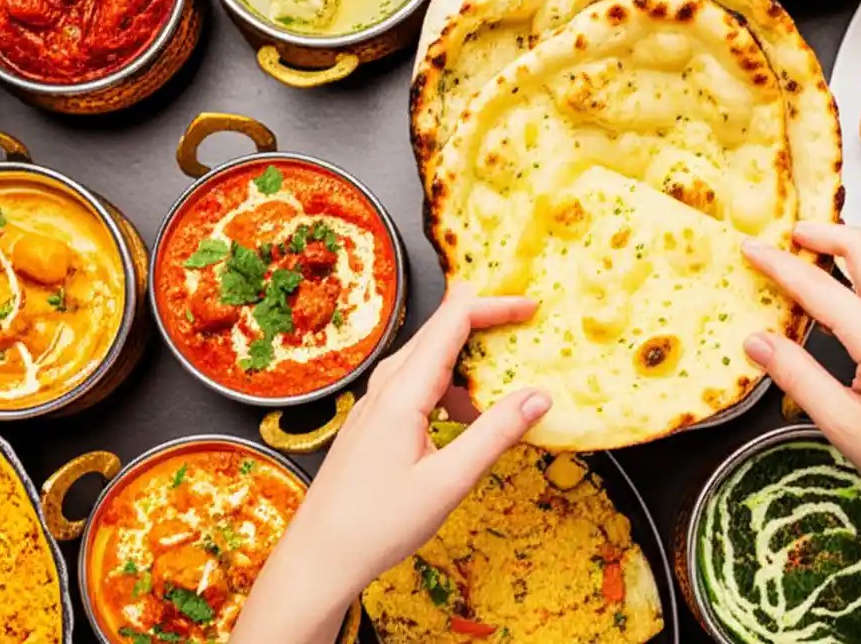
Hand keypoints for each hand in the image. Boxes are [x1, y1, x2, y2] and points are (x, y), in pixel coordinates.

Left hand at [231, 291, 551, 643]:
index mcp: (403, 392)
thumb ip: (495, 434)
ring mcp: (376, 404)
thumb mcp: (449, 482)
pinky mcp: (374, 422)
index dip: (495, 306)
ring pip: (428, 361)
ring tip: (505, 385)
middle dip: (486, 324)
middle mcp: (386, 387)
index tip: (532, 307)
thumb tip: (539, 397)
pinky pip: (417, 387)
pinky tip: (467, 421)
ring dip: (469, 363)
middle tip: (526, 332)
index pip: (453, 322)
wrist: (320, 555)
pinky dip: (450, 390)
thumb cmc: (378, 524)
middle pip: (440, 332)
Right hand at [740, 223, 860, 542]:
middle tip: (785, 238)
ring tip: (816, 255)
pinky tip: (855, 288)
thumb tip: (757, 342)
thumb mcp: (845, 427)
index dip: (777, 264)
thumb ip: (797, 377)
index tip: (748, 249)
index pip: (818, 286)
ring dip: (850, 247)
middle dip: (821, 233)